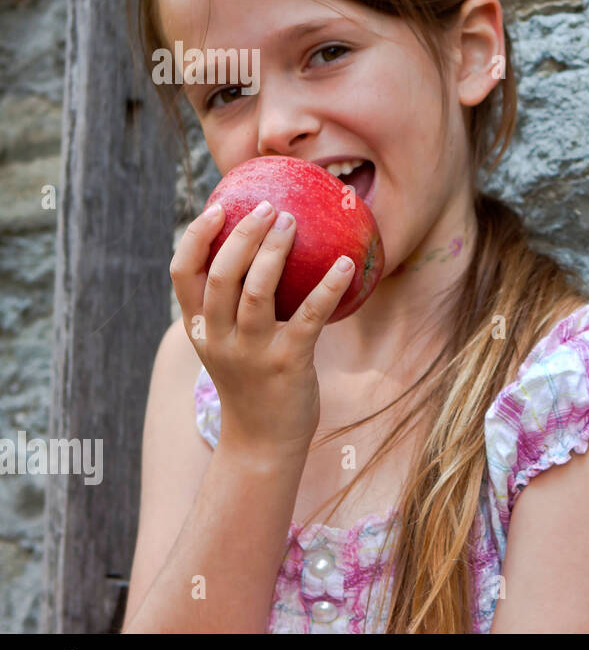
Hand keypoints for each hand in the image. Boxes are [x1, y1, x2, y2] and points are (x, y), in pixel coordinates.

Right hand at [169, 199, 354, 457]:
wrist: (263, 442)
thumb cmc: (252, 381)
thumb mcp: (228, 344)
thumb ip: (231, 306)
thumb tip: (260, 250)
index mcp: (200, 328)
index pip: (182, 274)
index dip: (195, 237)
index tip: (218, 207)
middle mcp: (218, 338)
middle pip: (221, 275)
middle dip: (243, 234)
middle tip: (269, 207)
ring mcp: (251, 352)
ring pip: (257, 291)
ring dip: (275, 251)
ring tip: (294, 221)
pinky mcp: (288, 363)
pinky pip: (309, 317)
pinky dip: (328, 287)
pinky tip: (345, 264)